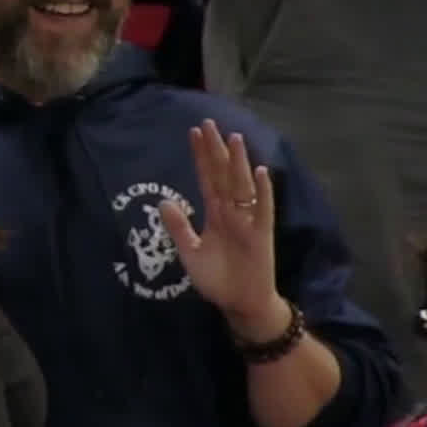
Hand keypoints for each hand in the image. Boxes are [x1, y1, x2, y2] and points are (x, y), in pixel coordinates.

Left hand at [159, 120, 286, 336]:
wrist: (240, 303)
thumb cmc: (217, 278)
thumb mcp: (189, 253)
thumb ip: (178, 228)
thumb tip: (163, 202)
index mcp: (214, 213)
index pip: (206, 178)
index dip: (201, 156)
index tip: (194, 132)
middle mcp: (231, 211)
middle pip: (223, 174)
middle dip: (216, 150)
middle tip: (209, 123)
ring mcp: (248, 220)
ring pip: (242, 185)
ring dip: (238, 162)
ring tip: (233, 138)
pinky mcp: (261, 234)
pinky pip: (263, 209)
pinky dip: (263, 191)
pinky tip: (260, 172)